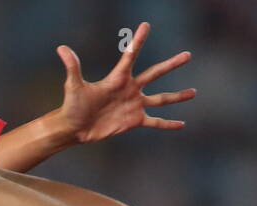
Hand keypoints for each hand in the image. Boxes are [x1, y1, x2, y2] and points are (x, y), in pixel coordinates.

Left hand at [55, 22, 194, 144]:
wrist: (74, 128)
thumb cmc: (72, 106)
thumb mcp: (73, 86)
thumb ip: (73, 67)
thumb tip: (62, 48)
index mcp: (118, 79)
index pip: (131, 56)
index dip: (138, 41)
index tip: (146, 25)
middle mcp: (130, 89)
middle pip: (155, 74)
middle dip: (171, 64)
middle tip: (188, 55)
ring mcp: (134, 105)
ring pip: (161, 99)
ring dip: (177, 96)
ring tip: (194, 92)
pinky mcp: (134, 121)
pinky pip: (155, 122)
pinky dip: (168, 124)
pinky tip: (181, 125)